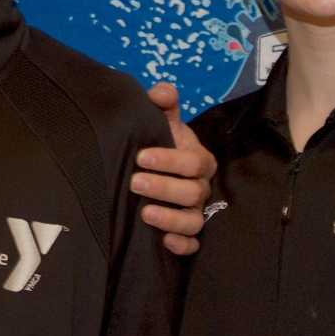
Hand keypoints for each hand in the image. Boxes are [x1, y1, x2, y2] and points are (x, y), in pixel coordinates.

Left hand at [131, 81, 216, 256]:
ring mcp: (194, 212)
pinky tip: (164, 242)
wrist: (150, 168)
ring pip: (194, 221)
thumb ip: (162, 104)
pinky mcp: (185, 233)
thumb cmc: (158, 144)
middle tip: (135, 182)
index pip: (193, 161)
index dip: (170, 160)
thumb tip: (162, 91)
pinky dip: (181, 245)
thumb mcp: (160, 122)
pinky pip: (192, 245)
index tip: (141, 157)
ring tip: (145, 213)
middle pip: (193, 192)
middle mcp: (199, 187)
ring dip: (171, 218)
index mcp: (197, 160)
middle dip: (164, 187)